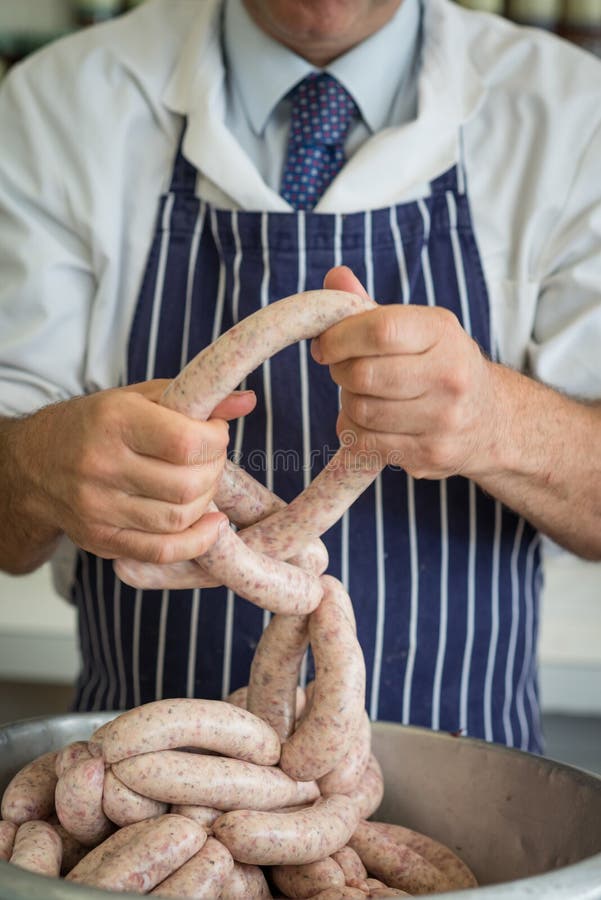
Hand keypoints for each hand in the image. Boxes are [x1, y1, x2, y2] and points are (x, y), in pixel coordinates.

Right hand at [14, 380, 255, 563]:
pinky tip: (210, 524)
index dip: (216, 440)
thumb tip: (246, 402)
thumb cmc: (94, 424)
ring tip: (201, 484)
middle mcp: (102, 465)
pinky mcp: (100, 539)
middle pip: (187, 484)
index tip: (214, 433)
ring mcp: (99, 508)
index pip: (186, 441)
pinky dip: (196, 542)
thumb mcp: (139, 398)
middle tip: (210, 460)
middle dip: (214, 471)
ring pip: (179, 519)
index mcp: (114, 422)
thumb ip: (193, 398)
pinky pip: (162, 551)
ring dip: (206, 503)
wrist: (33, 463)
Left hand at [311, 267, 497, 479]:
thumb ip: (370, 307)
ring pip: (360, 411)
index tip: (325, 345)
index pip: (379, 329)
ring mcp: (442, 419)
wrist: (490, 420)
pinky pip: (366, 442)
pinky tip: (372, 422)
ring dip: (348, 402)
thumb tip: (334, 277)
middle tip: (346, 370)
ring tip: (365, 394)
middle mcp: (449, 375)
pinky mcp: (429, 454)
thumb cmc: (439, 365)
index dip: (339, 338)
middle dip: (340, 371)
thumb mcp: (416, 329)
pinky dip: (356, 431)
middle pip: (363, 374)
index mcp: (442, 332)